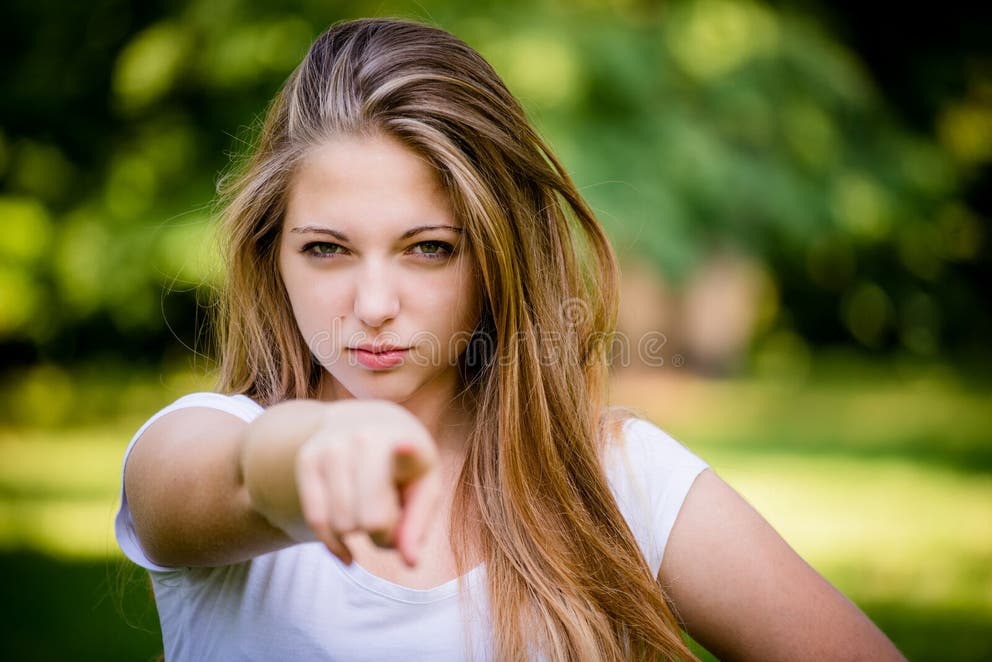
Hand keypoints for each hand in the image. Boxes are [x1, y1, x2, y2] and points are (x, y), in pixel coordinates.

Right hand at [294, 400, 440, 565]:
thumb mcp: (424, 489)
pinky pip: (316, 520)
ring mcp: (332, 447)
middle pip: (371, 521)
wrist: (366, 423)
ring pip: (342, 525)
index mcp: (406, 444)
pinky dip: (334, 544)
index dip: (403, 451)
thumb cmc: (404, 466)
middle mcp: (365, 439)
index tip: (403, 446)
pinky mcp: (307, 459)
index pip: (403, 453)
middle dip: (383, 535)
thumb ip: (417, 525)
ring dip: (358, 536)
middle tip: (390, 518)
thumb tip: (410, 563)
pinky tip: (347, 552)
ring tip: (370, 515)